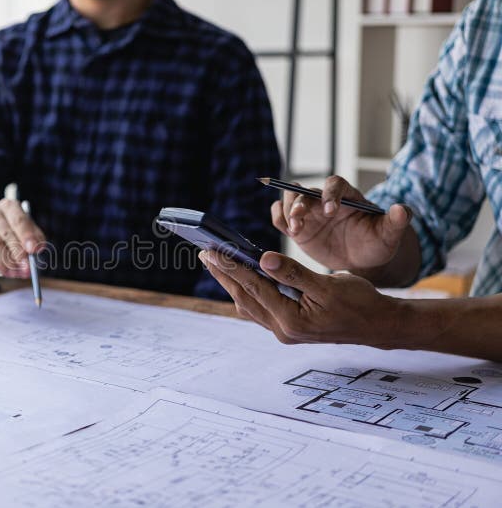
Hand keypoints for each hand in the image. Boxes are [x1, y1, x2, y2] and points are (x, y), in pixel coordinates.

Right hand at [0, 198, 45, 277]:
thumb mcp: (28, 229)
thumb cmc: (14, 229)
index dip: (27, 235)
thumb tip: (38, 248)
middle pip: (6, 234)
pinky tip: (12, 273)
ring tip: (23, 272)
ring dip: (11, 262)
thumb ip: (36, 238)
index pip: (19, 220)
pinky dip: (2, 267)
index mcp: (9, 206)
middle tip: (29, 267)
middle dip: (19, 252)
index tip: (34, 249)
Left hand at [199, 250, 418, 348]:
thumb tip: (263, 259)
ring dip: (233, 284)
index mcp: (292, 320)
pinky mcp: (288, 328)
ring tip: (217, 262)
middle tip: (205, 253)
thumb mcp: (328, 284)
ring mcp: (284, 331)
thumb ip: (294, 273)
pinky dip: (249, 291)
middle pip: (244, 298)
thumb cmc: (359, 302)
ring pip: (249, 305)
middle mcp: (283, 330)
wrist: (377, 325)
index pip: (253, 288)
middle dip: (223, 275)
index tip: (212, 251)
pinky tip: (242, 277)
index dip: (231, 267)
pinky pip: (260, 309)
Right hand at [272, 176, 410, 271]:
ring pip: (289, 200)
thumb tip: (402, 210)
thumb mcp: (389, 234)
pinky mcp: (298, 228)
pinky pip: (281, 218)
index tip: (331, 211)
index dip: (330, 194)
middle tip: (299, 219)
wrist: (362, 260)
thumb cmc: (376, 243)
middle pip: (305, 189)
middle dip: (299, 201)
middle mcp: (324, 200)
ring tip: (293, 229)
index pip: (334, 184)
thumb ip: (396, 222)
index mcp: (347, 196)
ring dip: (287, 210)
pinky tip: (286, 230)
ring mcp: (309, 213)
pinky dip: (279, 219)